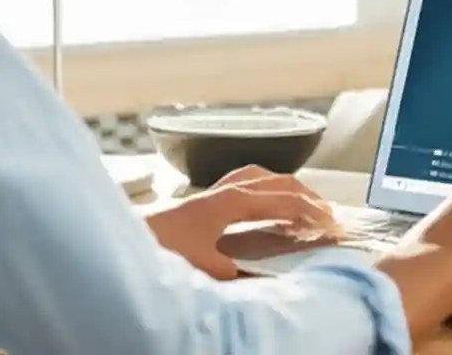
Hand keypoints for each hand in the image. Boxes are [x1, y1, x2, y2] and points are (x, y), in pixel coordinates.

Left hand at [145, 166, 334, 278]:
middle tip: (327, 213)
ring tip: (302, 202)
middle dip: (305, 194)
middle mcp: (224, 189)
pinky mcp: (202, 200)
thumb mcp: (203, 267)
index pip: (282, 199)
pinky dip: (265, 190)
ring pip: (259, 177)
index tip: (331, 224)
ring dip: (284, 187)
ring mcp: (212, 191)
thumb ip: (235, 271)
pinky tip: (265, 206)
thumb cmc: (160, 250)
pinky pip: (244, 185)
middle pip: (275, 180)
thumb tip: (261, 275)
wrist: (120, 241)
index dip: (310, 211)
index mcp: (230, 201)